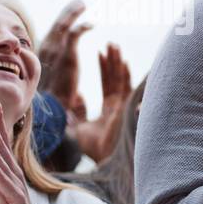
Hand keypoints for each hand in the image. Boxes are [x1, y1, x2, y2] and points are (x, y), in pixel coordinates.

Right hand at [38, 0, 92, 111]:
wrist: (49, 106)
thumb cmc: (50, 98)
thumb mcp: (50, 79)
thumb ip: (55, 69)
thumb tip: (60, 69)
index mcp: (42, 53)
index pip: (52, 32)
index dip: (62, 21)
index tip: (70, 14)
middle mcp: (46, 48)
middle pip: (57, 24)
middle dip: (68, 12)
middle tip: (80, 2)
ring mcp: (55, 51)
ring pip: (64, 25)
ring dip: (73, 13)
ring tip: (83, 4)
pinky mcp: (66, 55)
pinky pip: (74, 35)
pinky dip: (82, 27)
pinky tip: (92, 24)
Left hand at [71, 43, 131, 161]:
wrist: (103, 159)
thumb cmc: (94, 149)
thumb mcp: (81, 126)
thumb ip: (80, 111)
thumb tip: (76, 97)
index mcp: (109, 109)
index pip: (107, 84)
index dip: (104, 69)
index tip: (100, 53)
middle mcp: (119, 105)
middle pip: (116, 78)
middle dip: (113, 61)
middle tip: (110, 44)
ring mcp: (123, 106)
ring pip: (121, 80)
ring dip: (117, 63)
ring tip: (114, 46)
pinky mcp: (125, 108)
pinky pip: (126, 88)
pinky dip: (125, 75)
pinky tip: (123, 62)